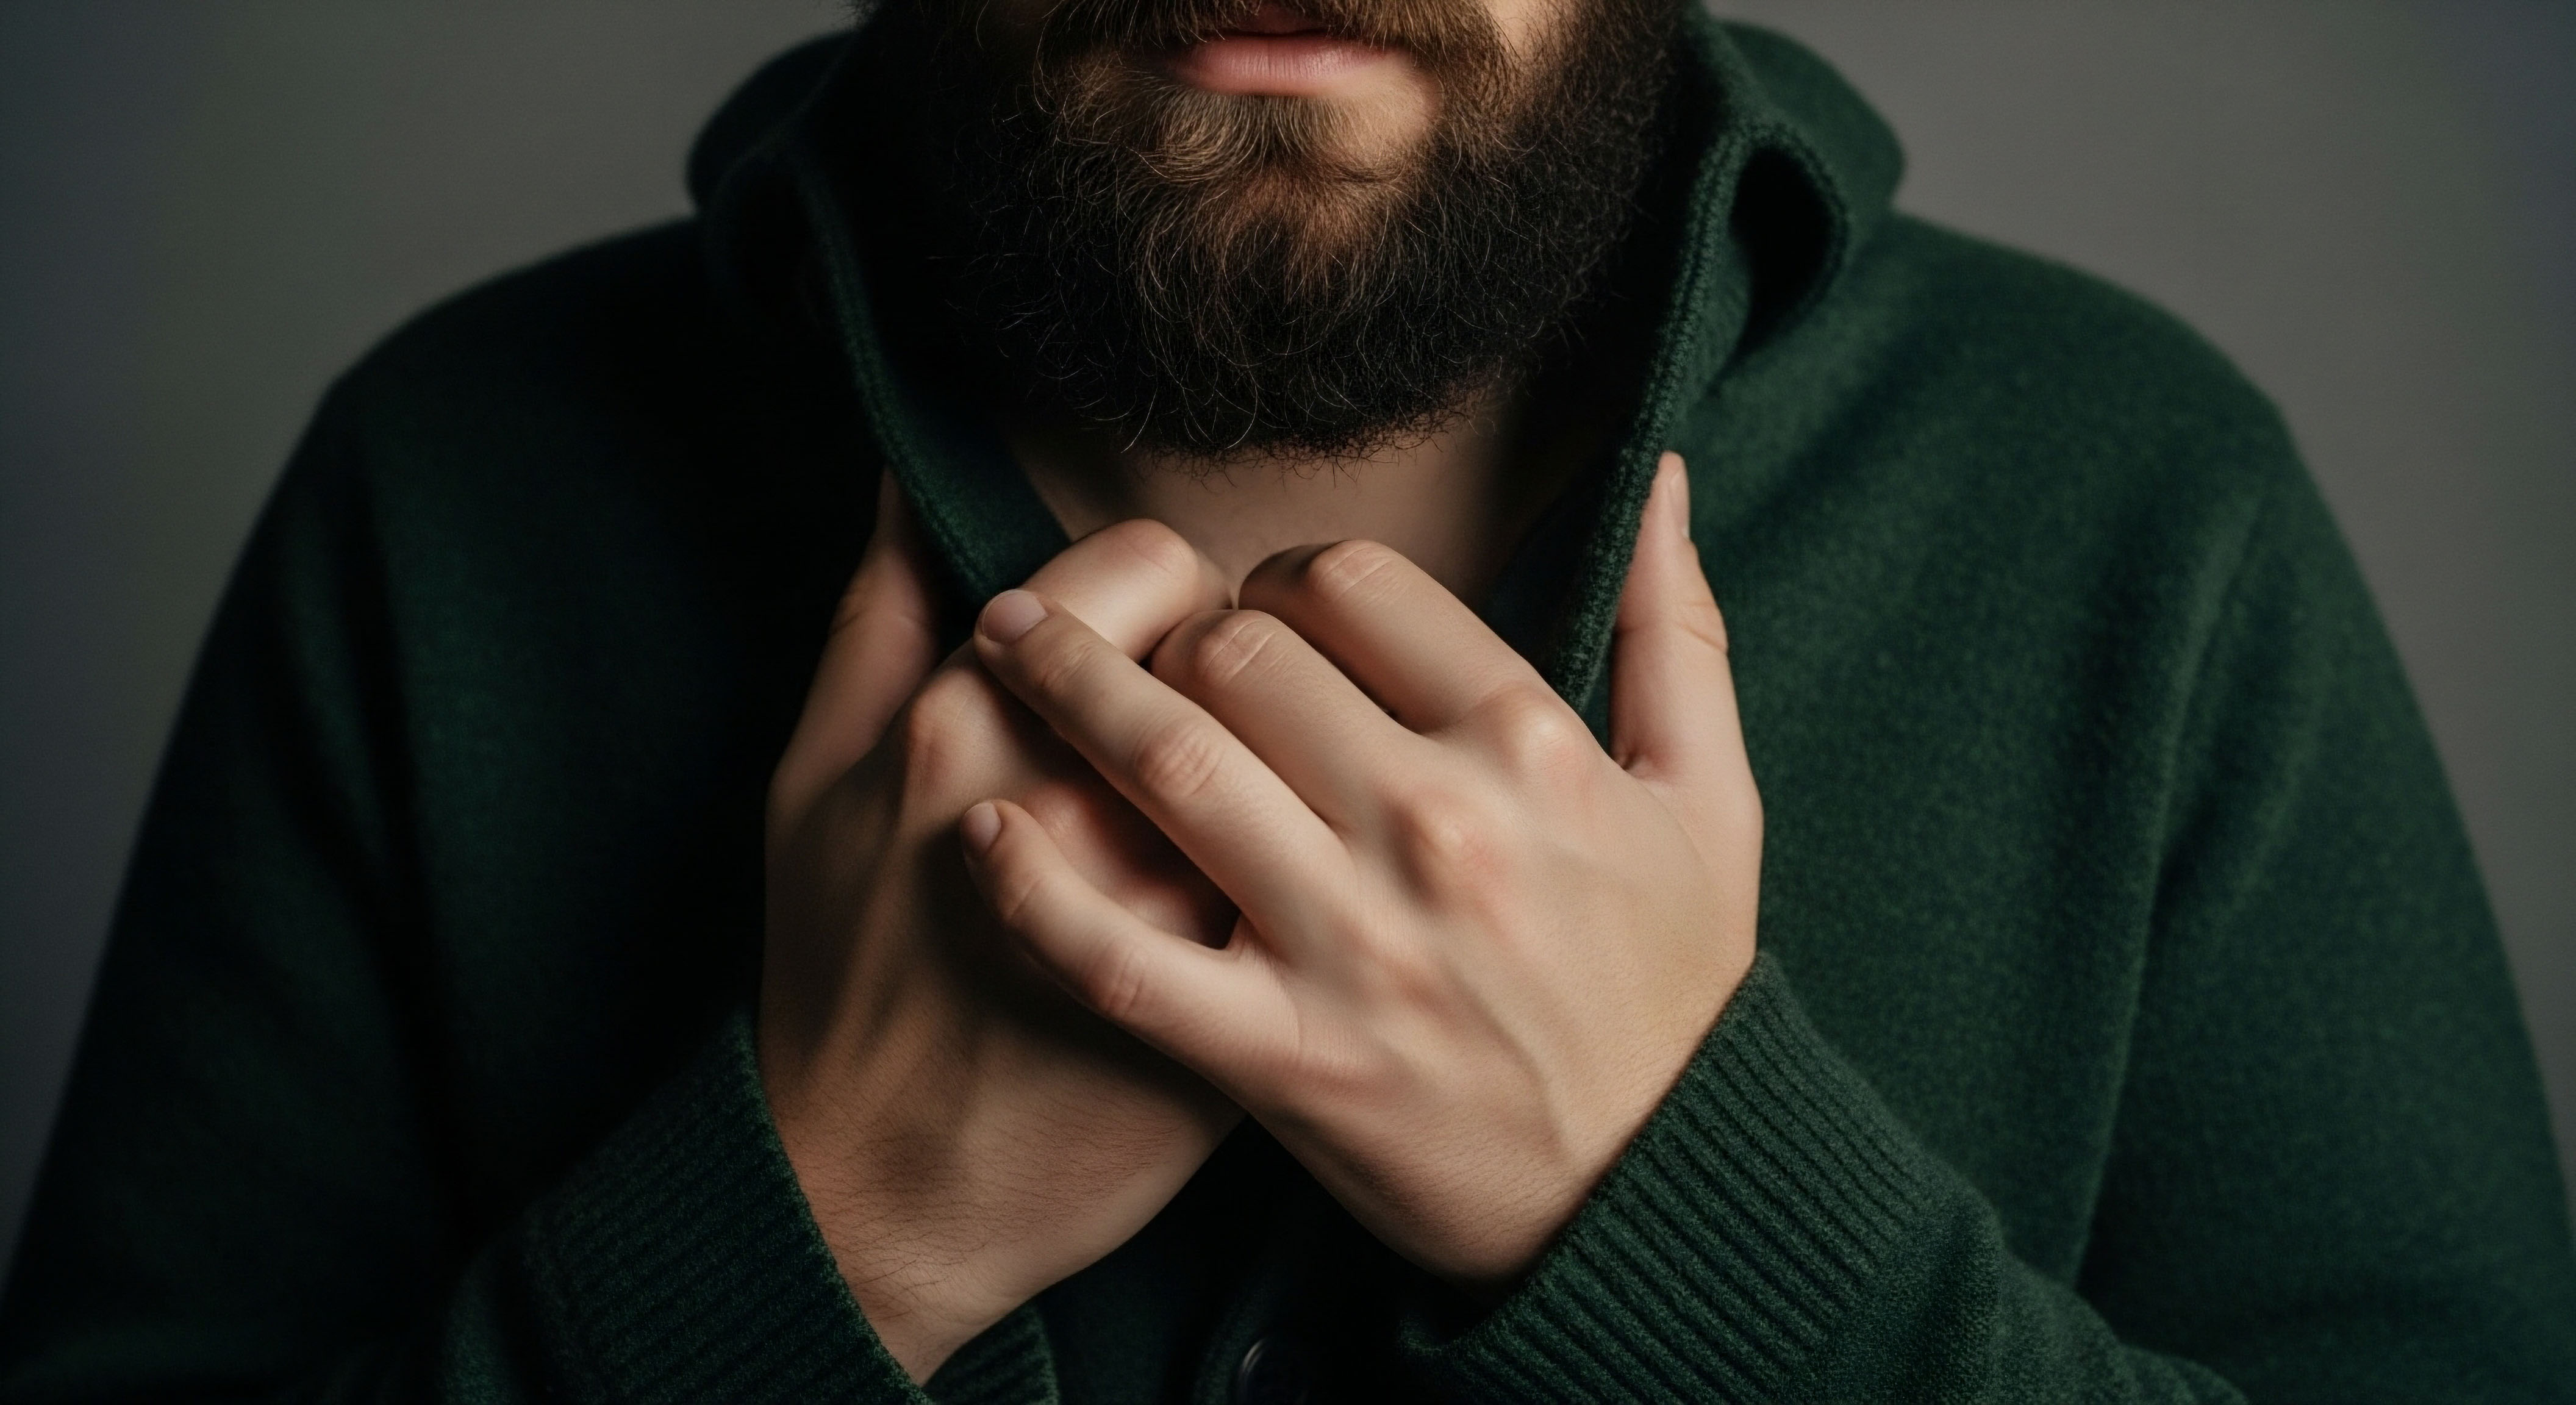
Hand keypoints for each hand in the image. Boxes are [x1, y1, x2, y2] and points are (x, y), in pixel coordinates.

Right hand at [760, 480, 1241, 1379]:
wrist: (883, 1199)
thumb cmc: (840, 980)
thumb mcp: (811, 784)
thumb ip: (874, 621)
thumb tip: (911, 482)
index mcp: (970, 725)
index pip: (1150, 564)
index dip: (1176, 584)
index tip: (1167, 632)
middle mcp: (1085, 805)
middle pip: (1246, 643)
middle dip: (1258, 652)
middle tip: (1233, 703)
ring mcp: (1175, 914)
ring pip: (1307, 758)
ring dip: (1307, 751)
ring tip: (1275, 787)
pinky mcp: (1243, 1010)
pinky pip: (1327, 888)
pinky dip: (1329, 865)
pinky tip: (1300, 884)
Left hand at [963, 453, 1759, 1291]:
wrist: (1652, 1193)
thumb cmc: (1671, 992)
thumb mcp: (1711, 801)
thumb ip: (1674, 629)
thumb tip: (1657, 475)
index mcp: (1530, 744)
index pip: (1353, 582)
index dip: (1280, 573)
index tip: (1259, 604)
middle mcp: (1434, 825)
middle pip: (1240, 653)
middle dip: (1168, 625)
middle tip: (1135, 640)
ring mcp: (1352, 944)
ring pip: (1169, 764)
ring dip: (1064, 685)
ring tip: (1001, 645)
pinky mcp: (1285, 1057)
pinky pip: (1124, 958)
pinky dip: (1034, 889)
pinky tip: (979, 829)